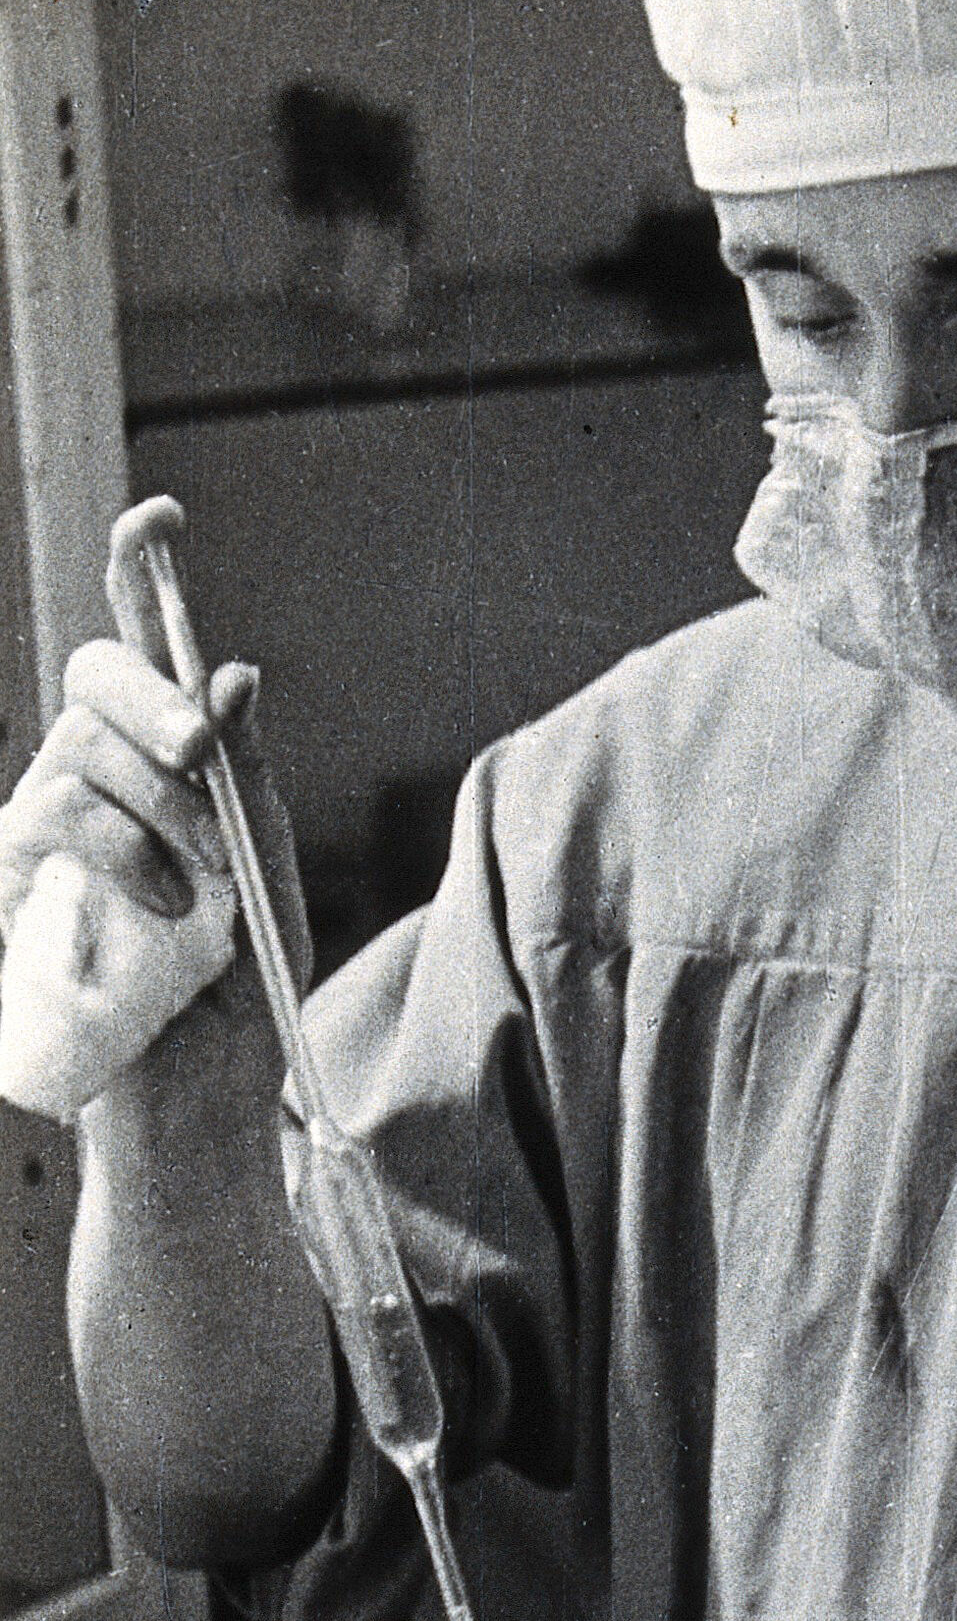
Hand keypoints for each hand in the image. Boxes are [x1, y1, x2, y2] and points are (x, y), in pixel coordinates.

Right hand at [0, 507, 304, 1105]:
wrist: (201, 1101)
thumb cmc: (235, 990)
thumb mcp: (266, 873)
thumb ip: (248, 776)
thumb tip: (232, 673)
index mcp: (162, 768)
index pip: (139, 654)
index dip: (138, 577)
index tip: (160, 518)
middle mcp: (93, 781)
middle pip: (95, 679)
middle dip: (153, 700)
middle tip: (200, 751)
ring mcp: (44, 829)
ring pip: (76, 749)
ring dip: (158, 805)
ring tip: (205, 888)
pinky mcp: (12, 883)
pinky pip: (47, 818)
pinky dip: (123, 851)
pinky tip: (168, 906)